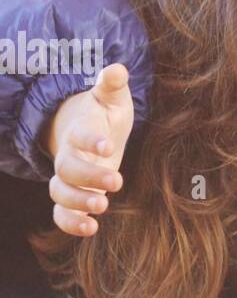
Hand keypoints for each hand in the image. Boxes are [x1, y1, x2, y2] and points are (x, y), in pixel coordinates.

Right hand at [44, 63, 133, 236]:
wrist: (86, 129)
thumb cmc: (104, 112)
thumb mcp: (112, 97)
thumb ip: (113, 84)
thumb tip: (116, 68)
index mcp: (80, 130)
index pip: (79, 135)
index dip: (90, 141)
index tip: (108, 146)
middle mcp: (69, 154)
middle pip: (66, 169)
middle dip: (88, 178)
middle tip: (116, 182)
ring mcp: (68, 177)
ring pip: (59, 193)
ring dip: (78, 203)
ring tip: (102, 206)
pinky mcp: (72, 194)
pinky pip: (60, 213)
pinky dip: (70, 223)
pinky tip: (91, 229)